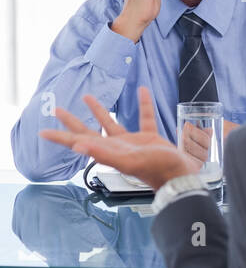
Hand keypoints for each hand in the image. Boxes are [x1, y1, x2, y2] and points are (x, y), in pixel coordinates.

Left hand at [39, 87, 196, 189]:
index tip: (43, 132)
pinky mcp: (149, 138)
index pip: (78, 142)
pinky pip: (144, 117)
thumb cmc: (157, 170)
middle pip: (88, 131)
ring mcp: (132, 142)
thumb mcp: (129, 162)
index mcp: (108, 151)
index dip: (61, 137)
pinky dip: (143, 104)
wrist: (180, 175)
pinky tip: (142, 91)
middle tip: (57, 110)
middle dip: (72, 121)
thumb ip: (104, 154)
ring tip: (87, 96)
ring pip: (111, 123)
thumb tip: (78, 146)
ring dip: (99, 111)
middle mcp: (116, 146)